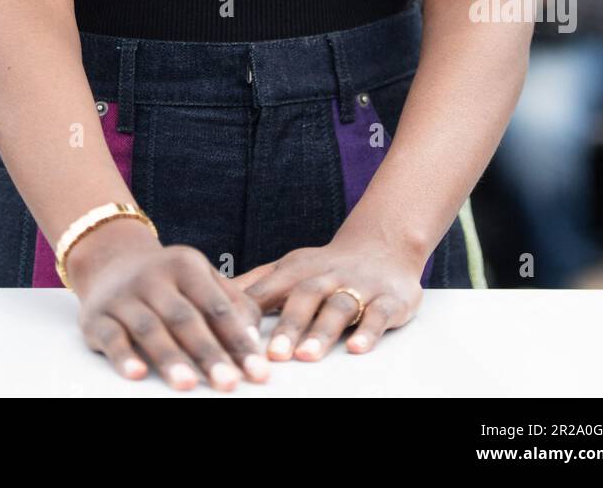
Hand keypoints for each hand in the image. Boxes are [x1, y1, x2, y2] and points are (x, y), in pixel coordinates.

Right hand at [70, 220, 269, 391]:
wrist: (110, 264)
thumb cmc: (169, 282)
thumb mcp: (202, 280)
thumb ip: (232, 305)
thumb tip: (252, 339)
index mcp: (185, 265)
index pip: (216, 307)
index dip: (238, 340)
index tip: (258, 372)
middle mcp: (153, 276)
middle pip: (184, 318)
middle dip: (208, 353)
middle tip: (230, 383)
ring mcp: (123, 296)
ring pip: (149, 328)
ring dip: (169, 358)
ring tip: (189, 384)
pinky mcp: (97, 317)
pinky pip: (111, 338)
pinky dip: (123, 357)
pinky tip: (138, 374)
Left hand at [235, 229, 423, 361]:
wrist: (385, 246)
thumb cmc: (326, 267)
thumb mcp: (290, 268)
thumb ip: (256, 283)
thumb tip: (213, 294)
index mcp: (299, 269)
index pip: (271, 288)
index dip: (253, 311)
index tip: (233, 335)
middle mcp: (328, 275)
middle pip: (305, 296)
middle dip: (288, 326)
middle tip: (272, 355)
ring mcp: (360, 287)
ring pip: (340, 306)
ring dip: (322, 331)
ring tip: (307, 356)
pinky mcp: (389, 300)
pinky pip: (379, 314)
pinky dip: (368, 331)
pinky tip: (357, 348)